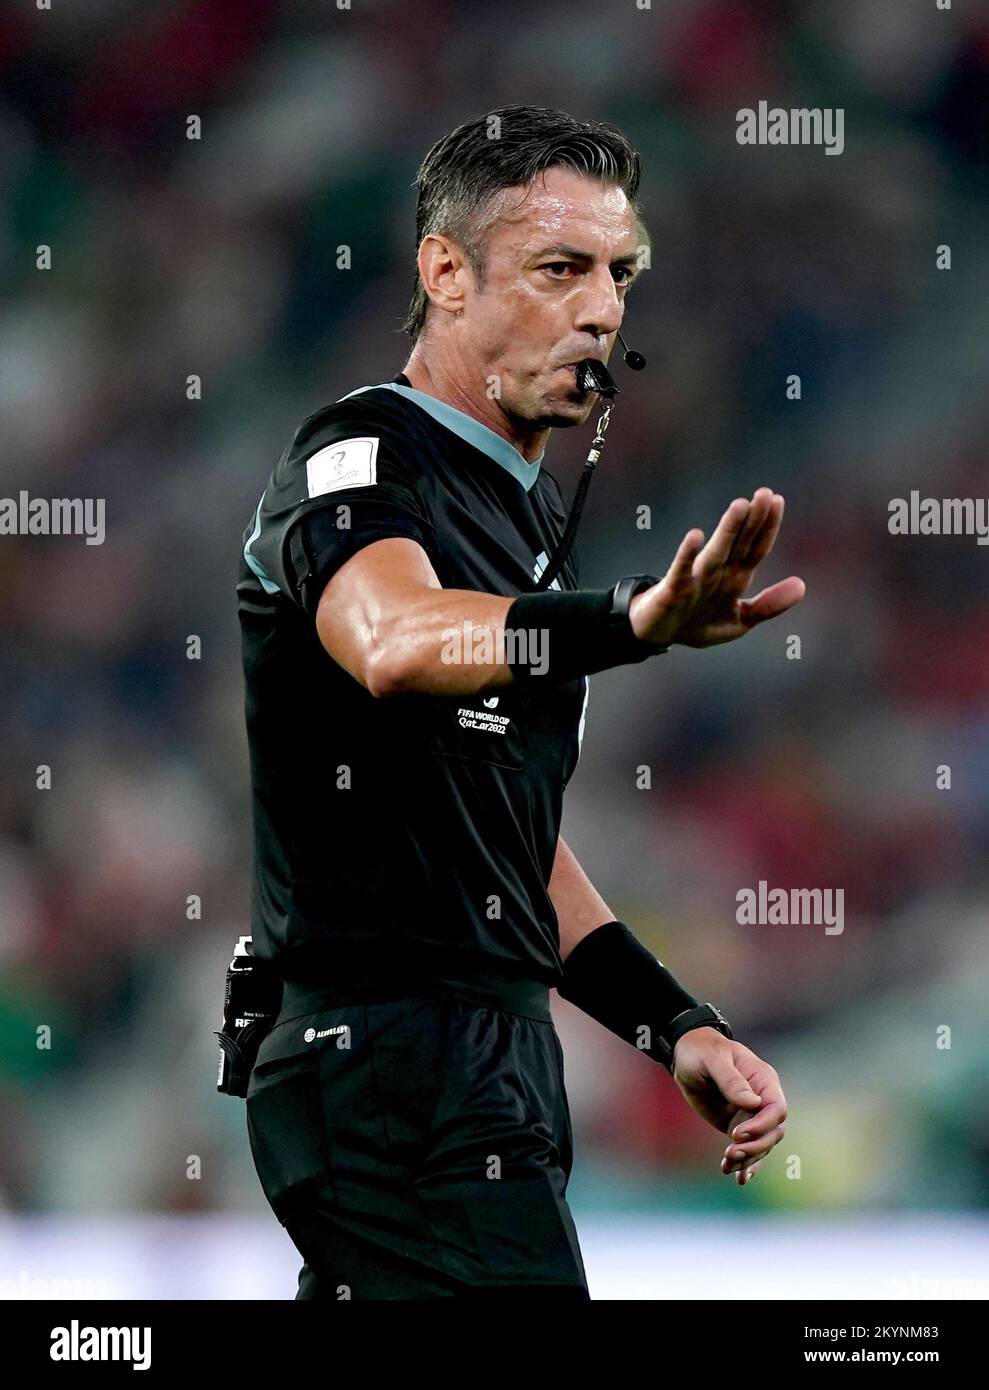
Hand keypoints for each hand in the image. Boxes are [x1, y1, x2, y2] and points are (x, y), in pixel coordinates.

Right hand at [629, 487, 804, 648]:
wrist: (657, 636)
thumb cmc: (697, 623)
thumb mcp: (740, 621)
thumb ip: (769, 605)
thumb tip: (802, 586)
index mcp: (735, 577)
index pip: (756, 548)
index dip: (768, 527)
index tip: (778, 500)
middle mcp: (717, 573)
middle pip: (739, 543)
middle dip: (752, 520)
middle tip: (764, 492)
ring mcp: (695, 580)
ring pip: (716, 552)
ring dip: (728, 530)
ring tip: (739, 506)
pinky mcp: (673, 591)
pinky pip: (681, 570)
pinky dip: (688, 554)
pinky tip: (695, 536)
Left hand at [670, 1027, 787, 1186]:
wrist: (685, 1055)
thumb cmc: (701, 1050)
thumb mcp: (713, 1060)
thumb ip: (732, 1080)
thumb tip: (752, 1103)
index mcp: (763, 1079)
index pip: (776, 1109)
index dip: (761, 1125)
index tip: (736, 1133)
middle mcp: (762, 1099)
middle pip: (773, 1131)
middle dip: (754, 1146)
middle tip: (730, 1153)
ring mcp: (751, 1114)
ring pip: (762, 1144)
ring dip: (748, 1158)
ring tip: (728, 1166)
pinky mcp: (738, 1126)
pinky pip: (748, 1148)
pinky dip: (745, 1164)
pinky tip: (736, 1177)